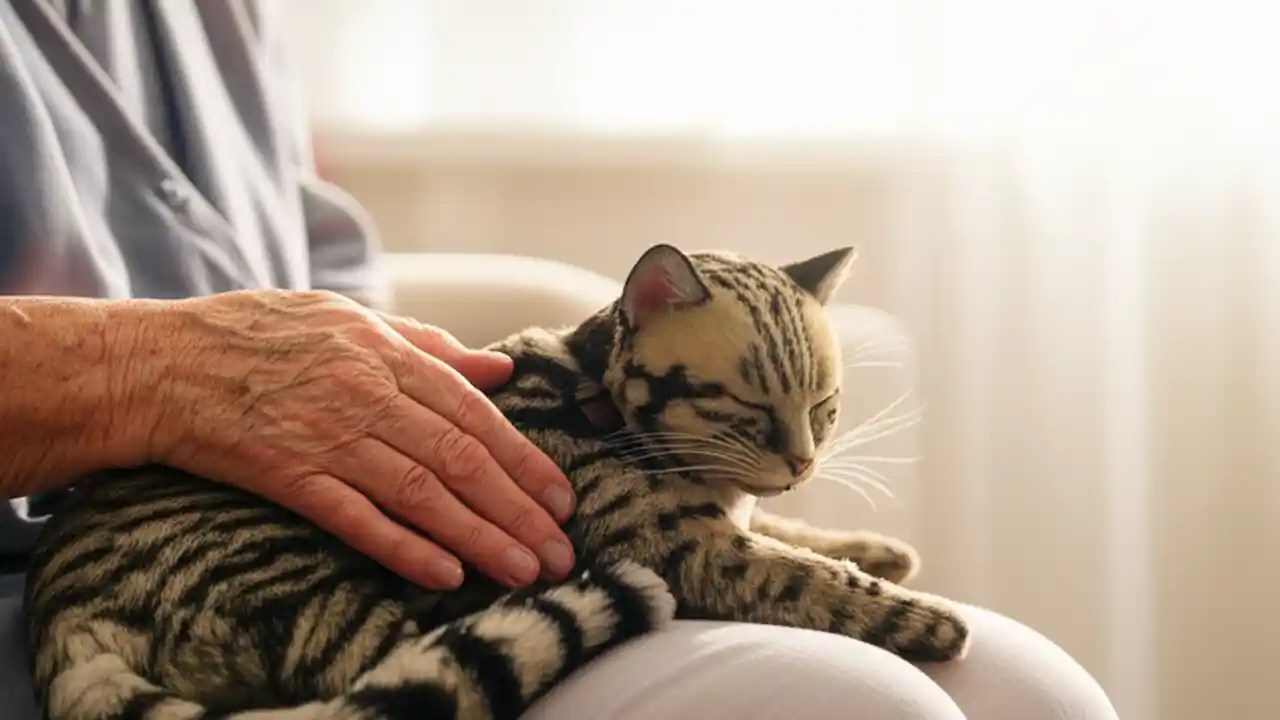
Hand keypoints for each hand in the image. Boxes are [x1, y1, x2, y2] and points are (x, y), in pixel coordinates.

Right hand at [129, 289, 575, 589]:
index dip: (523, 459)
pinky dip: (402, 547)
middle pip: (458, 458)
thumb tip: (501, 365)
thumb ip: (428, 344)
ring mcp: (326, 437)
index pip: (474, 413)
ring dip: (479, 535)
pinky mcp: (286, 475)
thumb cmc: (258, 333)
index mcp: (384, 352)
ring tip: (524, 569)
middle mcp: (364, 394)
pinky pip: (354, 518)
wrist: (159, 363)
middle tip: (559, 551)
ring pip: (420, 492)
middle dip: (517, 509)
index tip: (561, 498)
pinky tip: (445, 573)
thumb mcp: (348, 317)